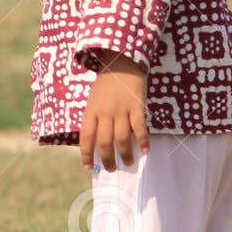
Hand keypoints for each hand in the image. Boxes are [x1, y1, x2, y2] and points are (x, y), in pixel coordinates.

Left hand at [80, 51, 149, 171]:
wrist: (121, 62)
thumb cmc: (106, 84)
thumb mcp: (93, 100)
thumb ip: (95, 118)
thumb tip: (96, 140)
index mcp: (91, 111)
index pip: (86, 137)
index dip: (86, 154)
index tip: (88, 166)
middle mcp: (104, 113)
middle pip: (104, 142)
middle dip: (107, 159)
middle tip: (111, 169)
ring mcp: (121, 110)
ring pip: (121, 138)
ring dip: (125, 154)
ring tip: (128, 163)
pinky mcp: (136, 107)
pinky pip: (139, 128)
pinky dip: (142, 140)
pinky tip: (145, 150)